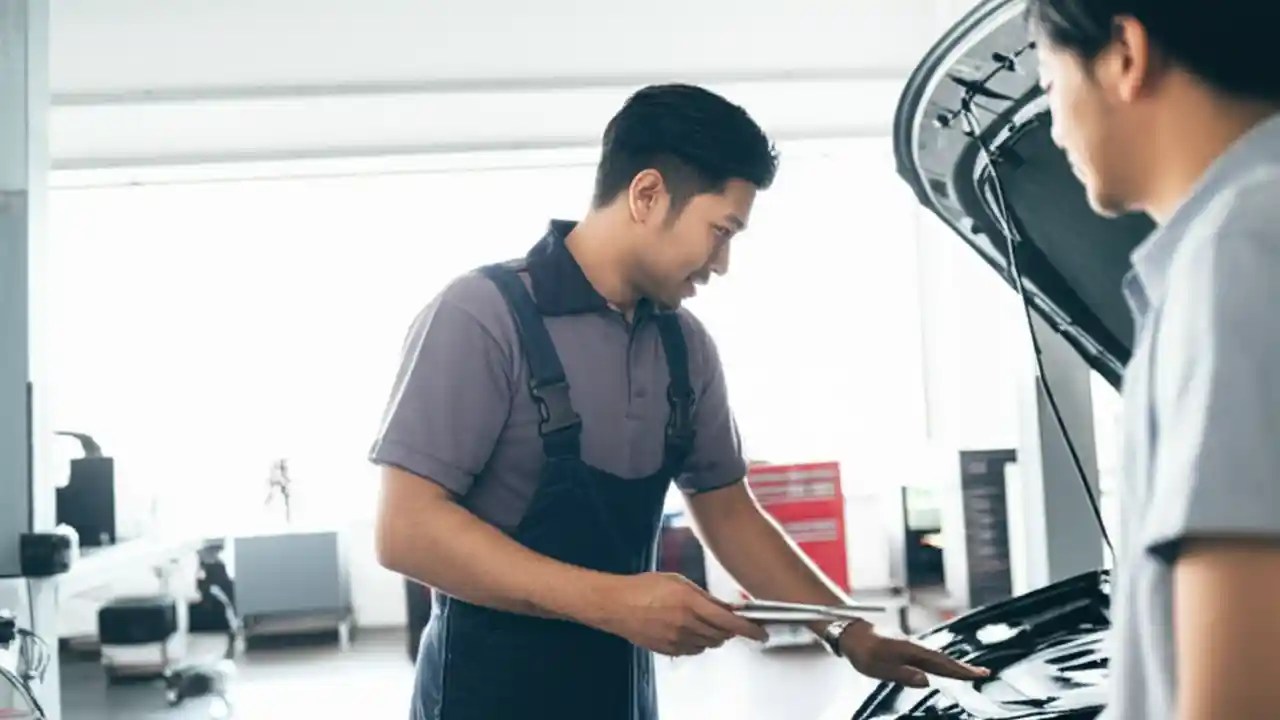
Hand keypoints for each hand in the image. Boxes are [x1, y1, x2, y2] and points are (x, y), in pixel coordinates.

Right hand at [594, 573, 768, 655]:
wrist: (615, 604)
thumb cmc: (644, 587)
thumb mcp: (678, 581)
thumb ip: (703, 595)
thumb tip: (725, 607)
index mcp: (690, 602)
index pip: (729, 621)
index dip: (748, 629)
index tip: (760, 633)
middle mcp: (685, 623)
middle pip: (721, 636)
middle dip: (729, 630)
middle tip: (728, 622)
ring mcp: (675, 639)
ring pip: (708, 645)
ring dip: (713, 636)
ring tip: (703, 623)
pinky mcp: (667, 649)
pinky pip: (692, 651)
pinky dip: (697, 643)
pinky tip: (689, 631)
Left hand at [839, 621, 989, 687]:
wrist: (848, 630)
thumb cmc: (861, 651)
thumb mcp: (878, 668)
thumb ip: (903, 675)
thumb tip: (927, 681)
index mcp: (911, 651)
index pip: (941, 663)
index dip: (961, 670)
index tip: (981, 674)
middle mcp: (913, 646)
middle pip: (942, 659)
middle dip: (963, 667)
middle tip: (984, 673)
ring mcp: (908, 645)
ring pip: (935, 656)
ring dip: (952, 664)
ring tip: (968, 672)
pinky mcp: (902, 646)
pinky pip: (926, 655)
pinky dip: (938, 661)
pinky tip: (940, 666)